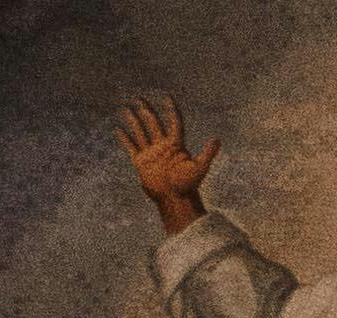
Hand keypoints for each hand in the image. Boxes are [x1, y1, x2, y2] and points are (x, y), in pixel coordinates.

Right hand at [118, 87, 216, 220]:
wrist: (174, 201)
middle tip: (138, 99)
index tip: (167, 97)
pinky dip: (125, 139)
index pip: (174, 122)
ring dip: (133, 121)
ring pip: (140, 132)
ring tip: (125, 108)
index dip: (171, 110)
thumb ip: (208, 154)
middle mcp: (162, 146)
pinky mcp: (141, 164)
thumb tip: (217, 140)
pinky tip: (118, 129)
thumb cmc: (188, 186)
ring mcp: (151, 154)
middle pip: (153, 123)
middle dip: (146, 111)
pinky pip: (131, 148)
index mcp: (176, 144)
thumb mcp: (200, 168)